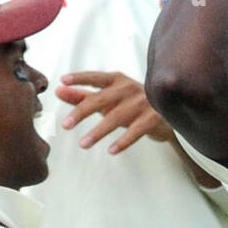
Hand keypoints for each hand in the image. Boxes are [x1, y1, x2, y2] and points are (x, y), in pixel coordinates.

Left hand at [56, 71, 174, 153]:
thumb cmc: (131, 102)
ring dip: (99, 132)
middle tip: (66, 125)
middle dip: (82, 112)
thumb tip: (59, 90)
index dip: (80, 78)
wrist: (169, 111)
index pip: (95, 78)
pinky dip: (123, 141)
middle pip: (102, 99)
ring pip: (117, 117)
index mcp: (117, 80)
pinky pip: (136, 131)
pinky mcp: (154, 118)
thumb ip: (83, 94)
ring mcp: (143, 103)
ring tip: (83, 144)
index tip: (63, 81)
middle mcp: (129, 88)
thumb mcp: (108, 98)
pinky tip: (111, 150)